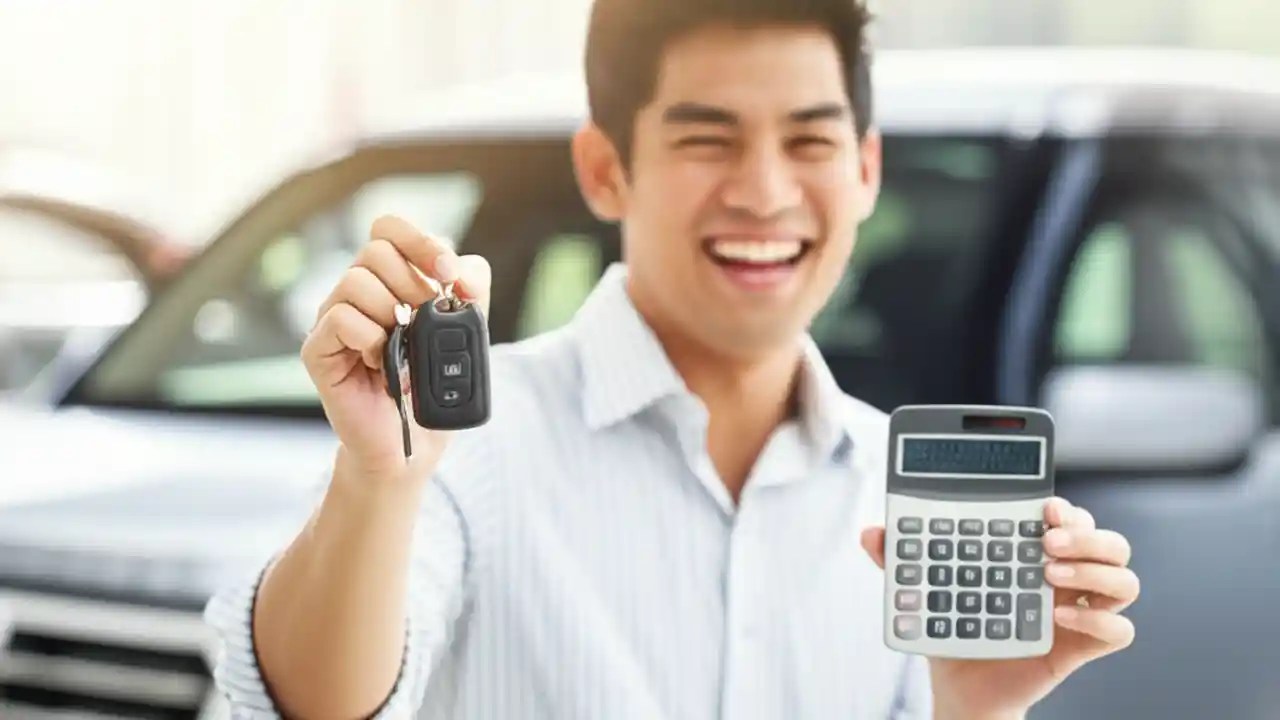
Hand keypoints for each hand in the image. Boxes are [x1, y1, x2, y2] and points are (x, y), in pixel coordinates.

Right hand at [301, 215, 490, 482]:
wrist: (410, 447)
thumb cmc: (430, 389)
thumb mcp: (464, 334)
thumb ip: (472, 294)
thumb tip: (465, 269)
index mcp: (388, 281)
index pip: (388, 229)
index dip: (420, 241)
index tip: (448, 273)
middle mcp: (355, 294)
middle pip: (374, 250)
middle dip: (413, 283)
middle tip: (427, 319)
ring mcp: (332, 319)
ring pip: (355, 281)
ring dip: (391, 312)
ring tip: (402, 346)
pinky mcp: (318, 351)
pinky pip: (340, 319)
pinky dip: (369, 337)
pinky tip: (380, 361)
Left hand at [860, 497, 1139, 719]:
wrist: (960, 689)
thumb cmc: (953, 629)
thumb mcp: (923, 590)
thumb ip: (899, 561)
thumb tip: (872, 533)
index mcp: (1036, 553)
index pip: (1070, 517)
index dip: (1067, 506)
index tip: (1043, 504)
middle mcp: (1067, 576)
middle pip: (1110, 540)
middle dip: (1086, 532)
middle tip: (1045, 540)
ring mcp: (1079, 611)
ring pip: (1125, 578)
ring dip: (1095, 569)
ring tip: (1049, 574)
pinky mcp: (1083, 647)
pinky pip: (1121, 630)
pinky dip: (1099, 620)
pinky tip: (1059, 615)